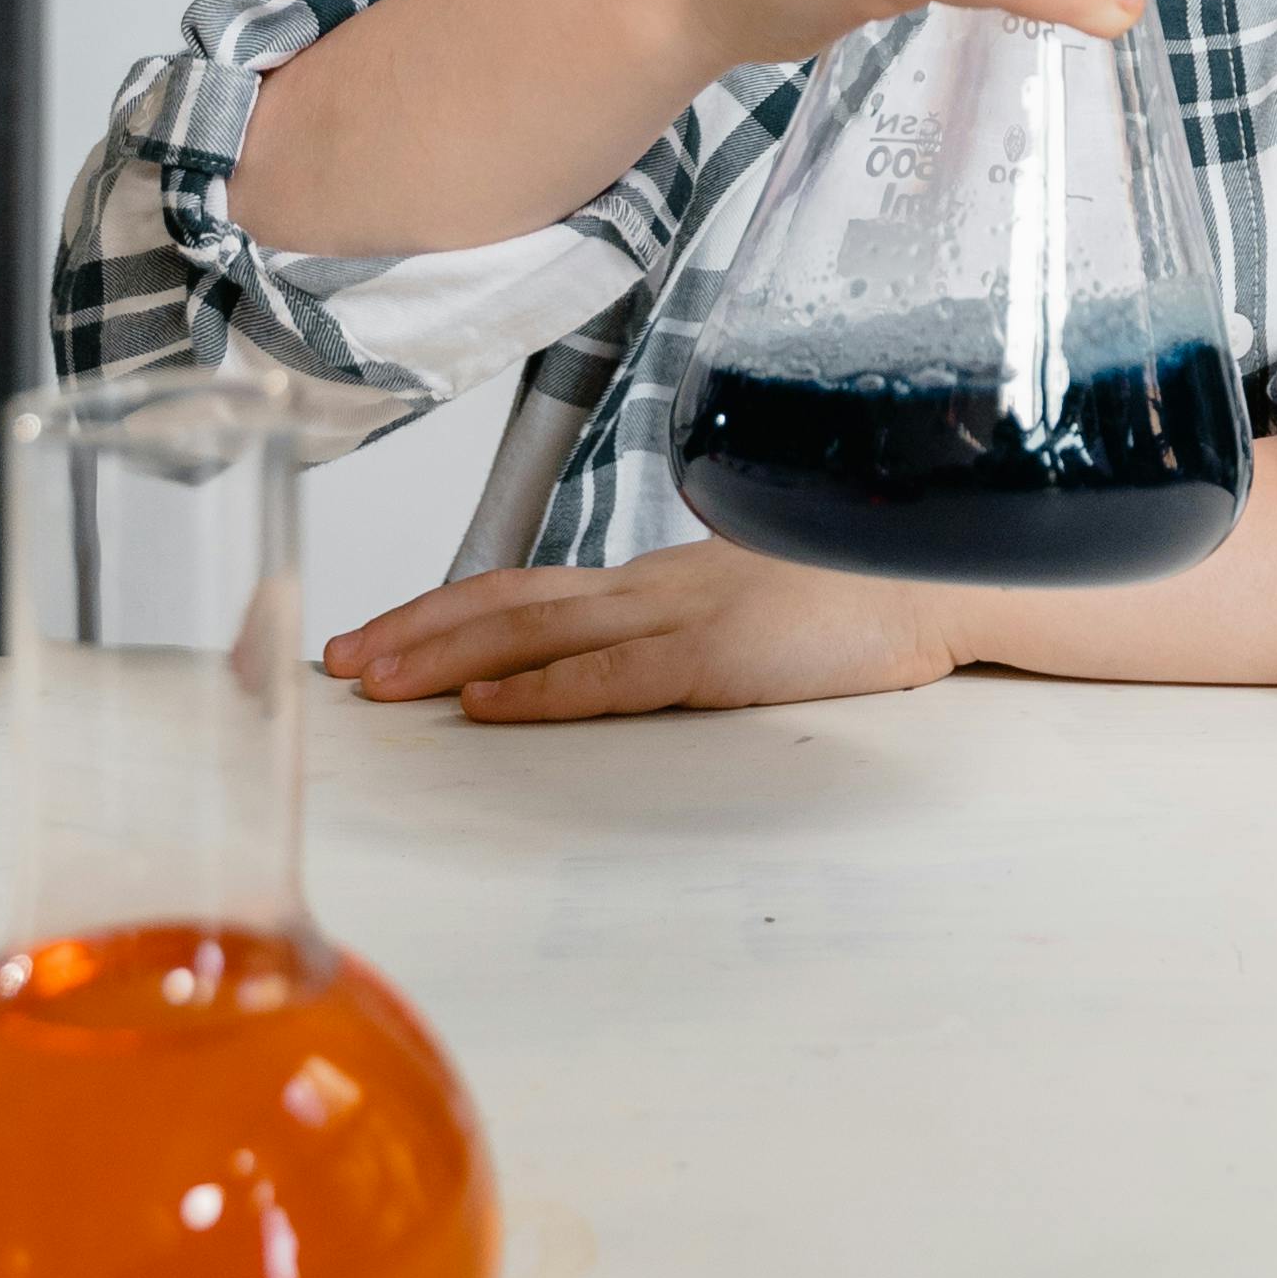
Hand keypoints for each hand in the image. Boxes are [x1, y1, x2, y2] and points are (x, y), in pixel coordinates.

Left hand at [327, 544, 951, 721]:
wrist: (943, 572)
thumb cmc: (864, 595)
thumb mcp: (758, 608)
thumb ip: (693, 628)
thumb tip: (641, 657)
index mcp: (662, 578)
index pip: (527, 588)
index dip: (442, 608)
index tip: (373, 634)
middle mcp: (654, 585)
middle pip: (507, 600)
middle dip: (412, 630)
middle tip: (333, 660)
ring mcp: (684, 615)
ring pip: (537, 630)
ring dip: (446, 656)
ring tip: (374, 682)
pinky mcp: (719, 656)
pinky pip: (612, 675)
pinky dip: (541, 690)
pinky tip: (487, 705)